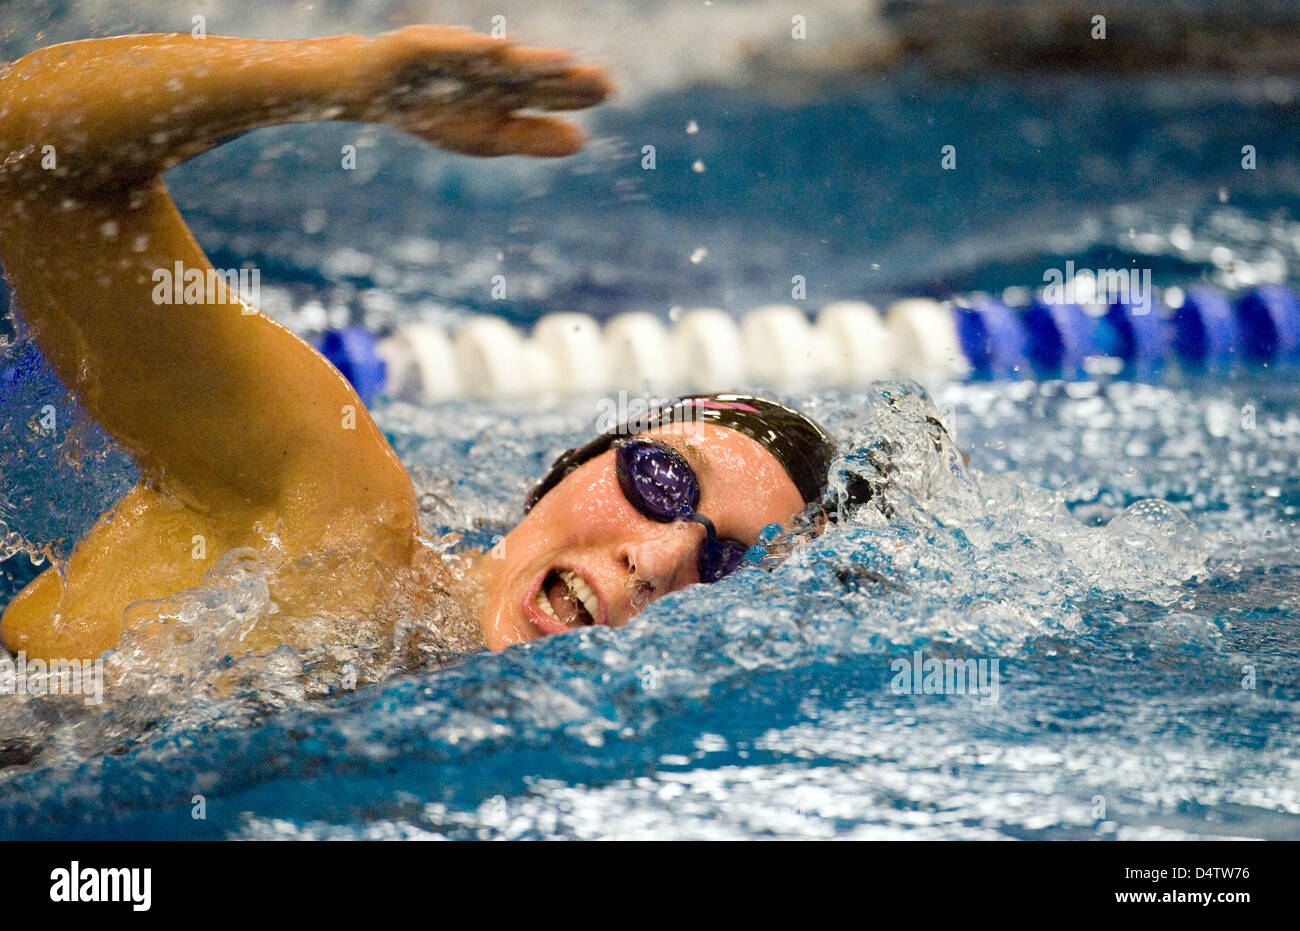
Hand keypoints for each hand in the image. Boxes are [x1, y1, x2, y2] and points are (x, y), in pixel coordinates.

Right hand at [360, 25, 612, 156]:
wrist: (371, 91)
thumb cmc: (434, 113)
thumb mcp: (487, 136)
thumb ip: (533, 138)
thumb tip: (583, 139)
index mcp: (505, 89)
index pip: (548, 90)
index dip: (578, 91)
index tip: (610, 91)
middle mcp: (486, 67)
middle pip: (532, 72)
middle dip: (565, 76)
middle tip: (604, 78)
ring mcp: (455, 54)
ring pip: (498, 58)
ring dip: (530, 60)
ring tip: (563, 61)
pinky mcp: (420, 45)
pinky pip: (447, 47)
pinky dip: (471, 48)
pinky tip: (495, 49)